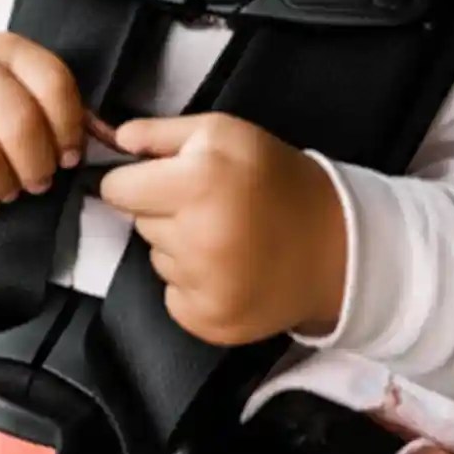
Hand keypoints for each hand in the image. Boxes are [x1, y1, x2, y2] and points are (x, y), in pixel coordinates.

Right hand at [0, 33, 84, 218]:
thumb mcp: (24, 95)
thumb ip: (68, 115)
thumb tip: (119, 140)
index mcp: (4, 49)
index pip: (52, 82)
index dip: (69, 129)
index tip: (68, 158)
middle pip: (16, 121)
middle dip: (36, 165)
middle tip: (38, 183)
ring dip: (2, 187)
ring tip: (6, 193)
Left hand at [100, 113, 347, 344]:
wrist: (337, 246)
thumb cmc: (275, 180)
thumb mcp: (224, 133)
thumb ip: (161, 133)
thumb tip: (117, 140)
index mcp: (197, 182)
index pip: (116, 189)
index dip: (135, 181)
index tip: (162, 181)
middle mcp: (197, 237)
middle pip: (137, 223)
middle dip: (162, 212)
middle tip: (208, 208)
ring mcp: (203, 285)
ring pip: (156, 258)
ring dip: (179, 247)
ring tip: (225, 238)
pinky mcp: (209, 320)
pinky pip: (172, 297)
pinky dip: (191, 285)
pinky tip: (227, 270)